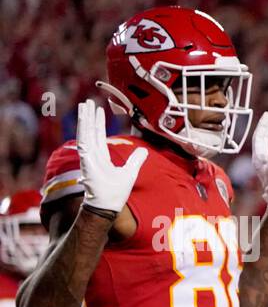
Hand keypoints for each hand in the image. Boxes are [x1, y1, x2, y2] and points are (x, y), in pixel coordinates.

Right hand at [75, 100, 146, 215]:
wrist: (107, 204)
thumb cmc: (115, 192)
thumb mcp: (130, 172)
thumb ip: (136, 160)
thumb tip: (145, 151)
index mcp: (101, 157)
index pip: (98, 135)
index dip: (98, 123)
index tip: (98, 110)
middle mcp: (93, 154)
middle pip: (91, 130)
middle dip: (90, 116)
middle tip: (88, 102)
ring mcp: (88, 156)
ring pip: (86, 132)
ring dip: (85, 118)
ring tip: (84, 105)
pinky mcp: (85, 159)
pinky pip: (83, 140)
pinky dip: (83, 128)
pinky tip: (82, 117)